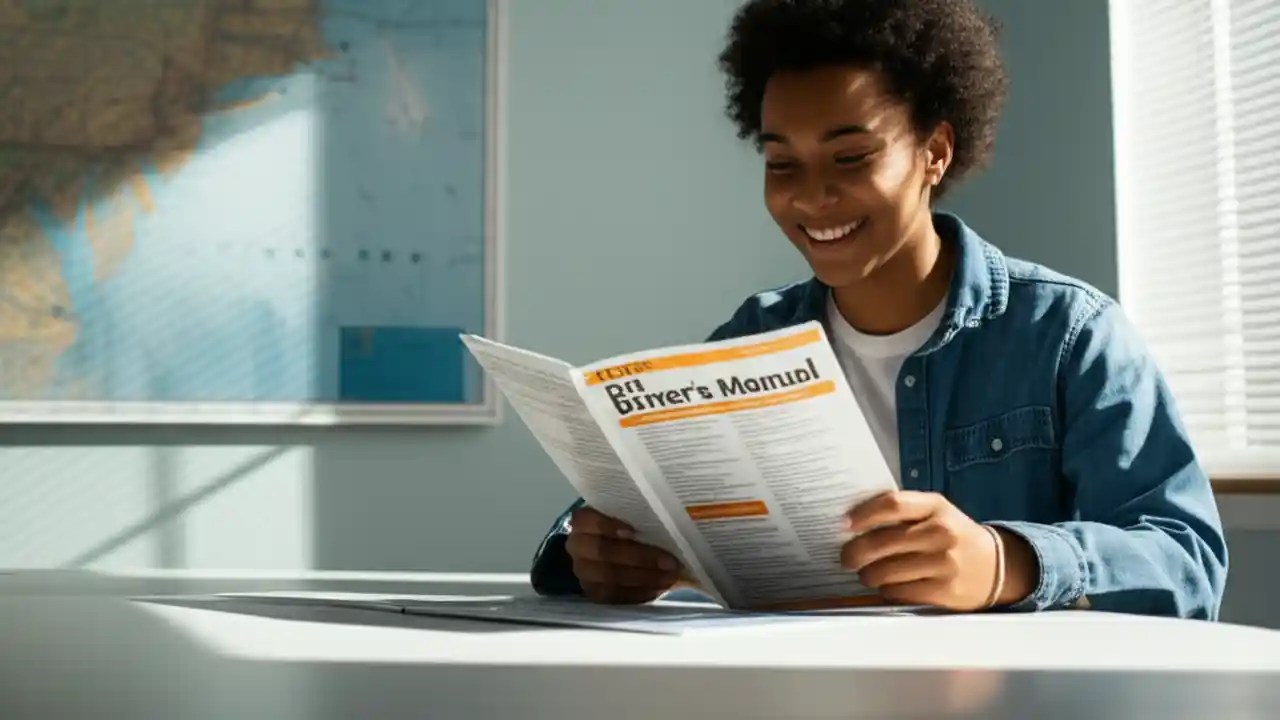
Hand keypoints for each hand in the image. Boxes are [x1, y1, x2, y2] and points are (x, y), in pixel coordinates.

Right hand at [566, 506, 683, 604]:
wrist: (600, 553)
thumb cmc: (620, 529)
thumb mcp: (624, 517)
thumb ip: (636, 518)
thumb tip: (669, 525)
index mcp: (582, 522)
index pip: (589, 521)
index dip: (609, 526)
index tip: (634, 531)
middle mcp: (577, 547)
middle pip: (604, 552)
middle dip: (640, 558)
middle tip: (669, 562)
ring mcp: (582, 573)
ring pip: (610, 578)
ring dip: (644, 578)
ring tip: (669, 577)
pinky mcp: (592, 593)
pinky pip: (615, 596)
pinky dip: (639, 593)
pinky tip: (658, 588)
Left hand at [841, 491, 1036, 610]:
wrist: (995, 566)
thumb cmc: (951, 535)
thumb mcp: (935, 512)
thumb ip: (901, 511)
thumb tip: (852, 520)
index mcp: (935, 506)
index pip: (891, 504)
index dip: (861, 514)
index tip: (843, 525)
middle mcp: (941, 532)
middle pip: (882, 542)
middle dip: (854, 553)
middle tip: (845, 558)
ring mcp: (944, 563)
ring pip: (885, 571)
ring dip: (868, 575)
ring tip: (868, 574)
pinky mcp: (945, 590)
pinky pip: (898, 592)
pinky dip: (886, 590)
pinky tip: (889, 586)